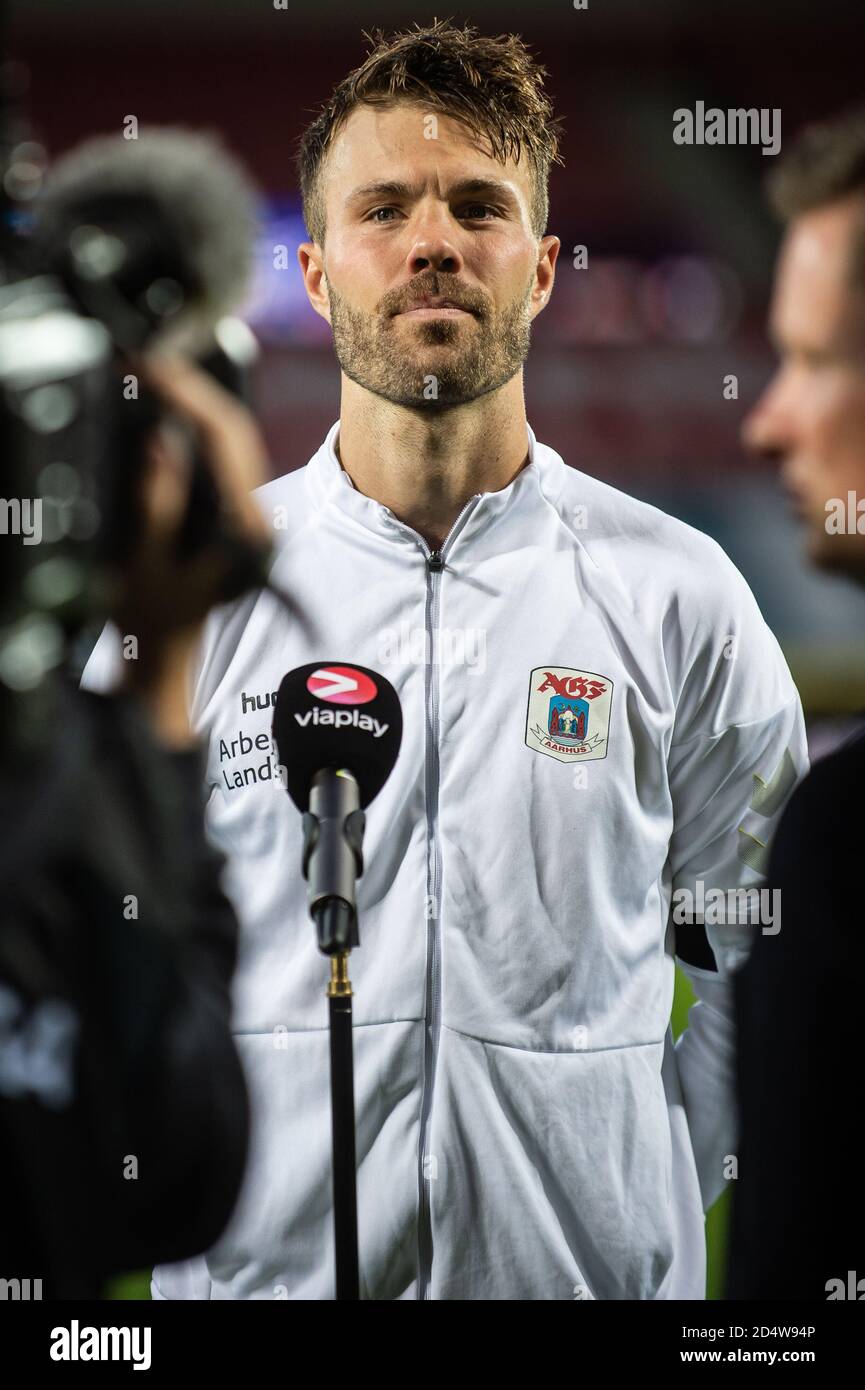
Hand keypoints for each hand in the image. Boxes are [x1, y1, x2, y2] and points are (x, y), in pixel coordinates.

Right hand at [113, 353, 271, 742]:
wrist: (167, 673)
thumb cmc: (155, 633)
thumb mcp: (145, 568)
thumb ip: (156, 504)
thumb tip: (160, 442)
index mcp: (242, 530)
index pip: (225, 438)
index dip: (187, 393)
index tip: (149, 366)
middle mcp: (255, 522)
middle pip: (233, 432)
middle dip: (190, 389)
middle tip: (143, 362)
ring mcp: (245, 522)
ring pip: (227, 444)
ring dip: (190, 406)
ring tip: (149, 377)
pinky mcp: (230, 523)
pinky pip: (215, 463)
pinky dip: (189, 433)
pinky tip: (163, 417)